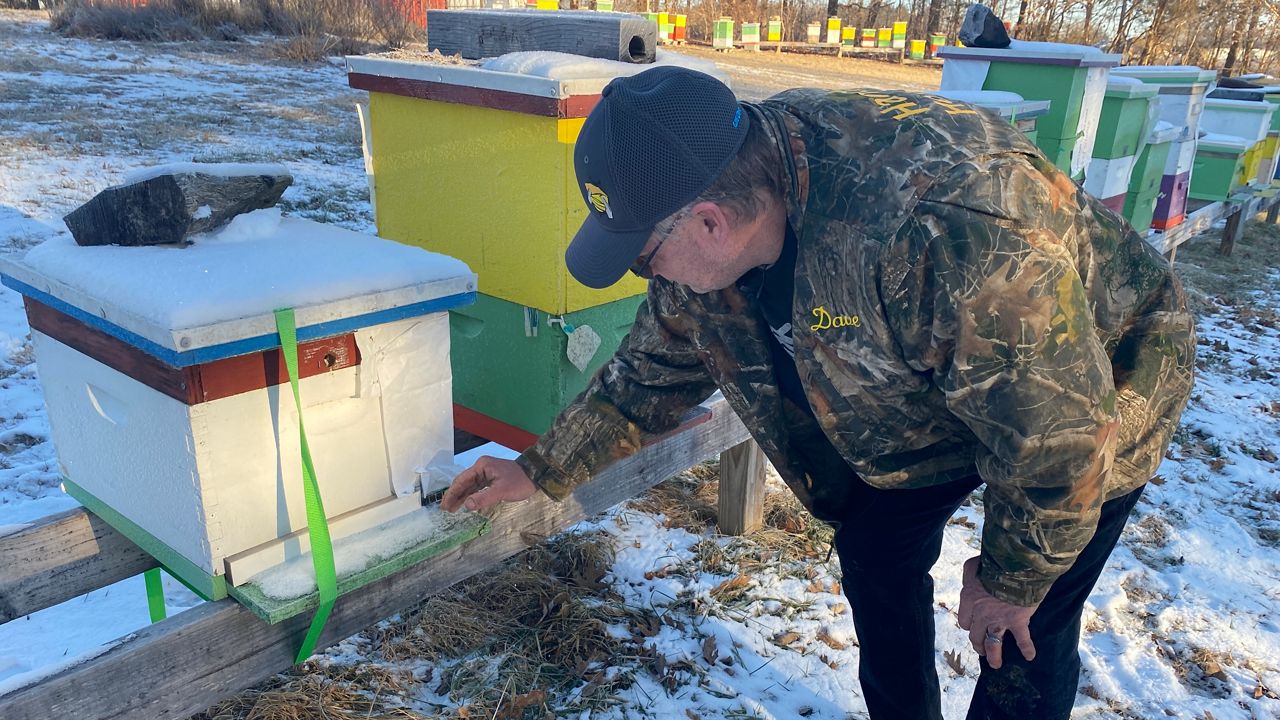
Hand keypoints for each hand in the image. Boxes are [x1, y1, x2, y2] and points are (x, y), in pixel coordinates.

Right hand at [440, 457, 537, 512]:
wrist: (536, 476)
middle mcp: (481, 467)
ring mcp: (486, 472)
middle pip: (463, 482)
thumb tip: (466, 505)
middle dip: (454, 496)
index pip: (462, 480)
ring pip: (469, 486)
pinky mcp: (491, 478)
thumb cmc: (519, 482)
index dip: (452, 494)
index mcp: (481, 466)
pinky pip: (477, 487)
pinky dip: (470, 495)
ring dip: (461, 497)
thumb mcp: (501, 491)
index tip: (444, 505)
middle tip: (445, 510)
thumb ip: (483, 498)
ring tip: (452, 509)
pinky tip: (465, 503)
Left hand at [957, 555, 1038, 669]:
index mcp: (968, 599)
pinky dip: (1027, 649)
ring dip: (994, 656)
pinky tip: (1030, 656)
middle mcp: (981, 613)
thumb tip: (969, 580)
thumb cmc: (992, 562)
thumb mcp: (971, 566)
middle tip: (980, 649)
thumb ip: (968, 575)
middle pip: (975, 635)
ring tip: (995, 664)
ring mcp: (999, 619)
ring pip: (993, 643)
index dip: (968, 624)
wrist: (1014, 566)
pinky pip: (1022, 639)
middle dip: (977, 644)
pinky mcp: (1017, 621)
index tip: (972, 625)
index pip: (963, 620)